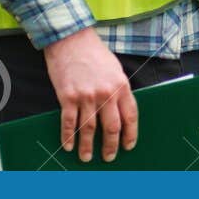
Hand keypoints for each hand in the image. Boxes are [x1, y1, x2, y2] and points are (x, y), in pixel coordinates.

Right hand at [43, 27, 136, 161]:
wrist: (71, 40)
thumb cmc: (94, 54)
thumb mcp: (115, 69)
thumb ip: (118, 90)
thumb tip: (120, 111)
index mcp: (121, 86)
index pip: (130, 116)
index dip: (130, 134)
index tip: (128, 146)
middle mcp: (106, 93)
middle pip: (111, 127)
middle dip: (110, 145)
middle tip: (108, 157)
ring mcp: (87, 96)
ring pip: (90, 129)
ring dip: (88, 146)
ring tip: (87, 157)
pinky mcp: (68, 97)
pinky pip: (70, 123)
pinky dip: (69, 137)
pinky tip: (69, 146)